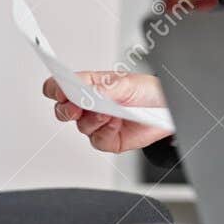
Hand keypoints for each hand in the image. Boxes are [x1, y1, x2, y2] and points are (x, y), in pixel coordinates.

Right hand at [42, 70, 170, 152]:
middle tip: (77, 107)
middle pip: (62, 110)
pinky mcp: (107, 139)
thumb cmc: (146, 91)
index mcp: (89, 86)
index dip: (56, 89)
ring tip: (109, 112)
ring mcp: (96, 123)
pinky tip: (117, 123)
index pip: (60, 87)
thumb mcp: (127, 83)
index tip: (61, 90)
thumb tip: (86, 92)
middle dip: (66, 109)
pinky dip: (106, 132)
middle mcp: (89, 105)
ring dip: (94, 119)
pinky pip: (98, 140)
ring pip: (81, 126)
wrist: (167, 109)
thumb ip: (104, 88)